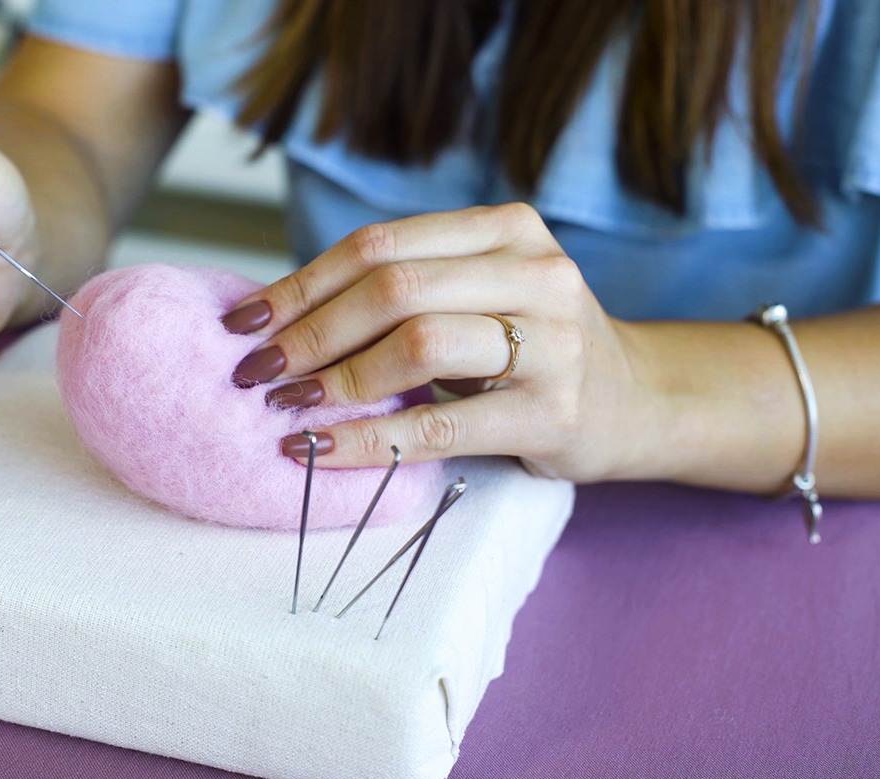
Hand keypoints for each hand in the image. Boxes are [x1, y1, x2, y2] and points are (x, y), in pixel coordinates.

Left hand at [221, 203, 653, 481]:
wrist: (636, 401)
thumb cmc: (530, 345)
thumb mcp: (478, 292)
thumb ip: (402, 288)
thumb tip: (274, 315)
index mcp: (506, 229)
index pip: (379, 246)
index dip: (300, 283)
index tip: (243, 321)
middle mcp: (536, 272)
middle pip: (392, 290)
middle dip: (308, 332)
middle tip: (253, 370)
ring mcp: (552, 341)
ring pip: (417, 343)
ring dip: (335, 379)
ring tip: (285, 405)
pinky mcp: (552, 412)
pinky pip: (439, 425)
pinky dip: (366, 439)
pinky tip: (317, 448)